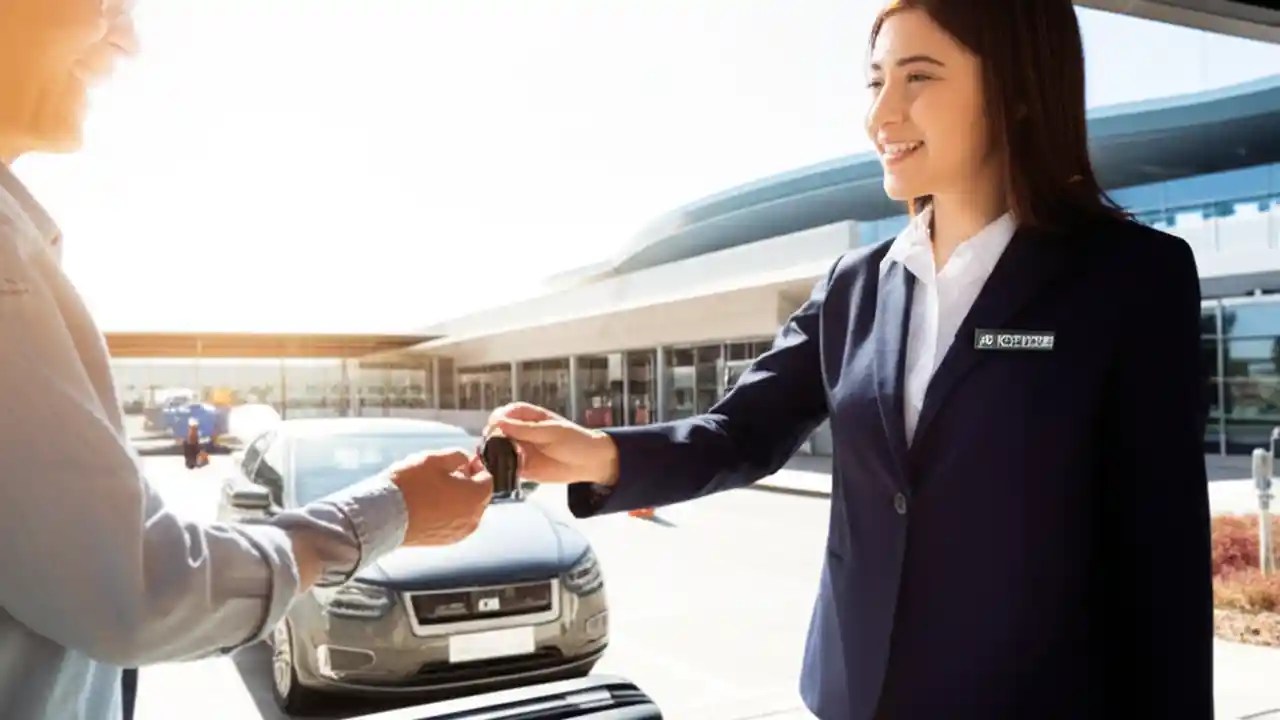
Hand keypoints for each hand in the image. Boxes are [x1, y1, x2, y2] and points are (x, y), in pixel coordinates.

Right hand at [389, 449, 491, 545]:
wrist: (385, 517)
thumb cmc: (411, 486)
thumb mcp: (435, 459)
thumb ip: (458, 456)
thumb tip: (466, 460)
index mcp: (476, 497)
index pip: (487, 478)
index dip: (476, 466)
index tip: (462, 461)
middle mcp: (473, 519)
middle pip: (478, 496)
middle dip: (467, 483)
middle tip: (446, 474)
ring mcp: (459, 533)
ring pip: (466, 511)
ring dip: (457, 499)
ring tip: (434, 489)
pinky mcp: (444, 542)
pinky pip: (453, 523)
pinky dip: (447, 514)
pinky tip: (429, 505)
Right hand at [485, 402, 619, 485]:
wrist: (590, 463)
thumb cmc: (575, 440)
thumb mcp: (552, 432)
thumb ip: (526, 429)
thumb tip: (499, 422)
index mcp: (527, 416)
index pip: (504, 413)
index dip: (497, 419)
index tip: (494, 427)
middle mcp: (519, 432)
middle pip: (496, 432)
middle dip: (491, 439)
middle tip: (493, 448)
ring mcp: (519, 450)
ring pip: (497, 451)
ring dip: (492, 456)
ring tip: (494, 461)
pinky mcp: (521, 467)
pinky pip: (505, 468)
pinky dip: (500, 470)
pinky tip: (500, 472)